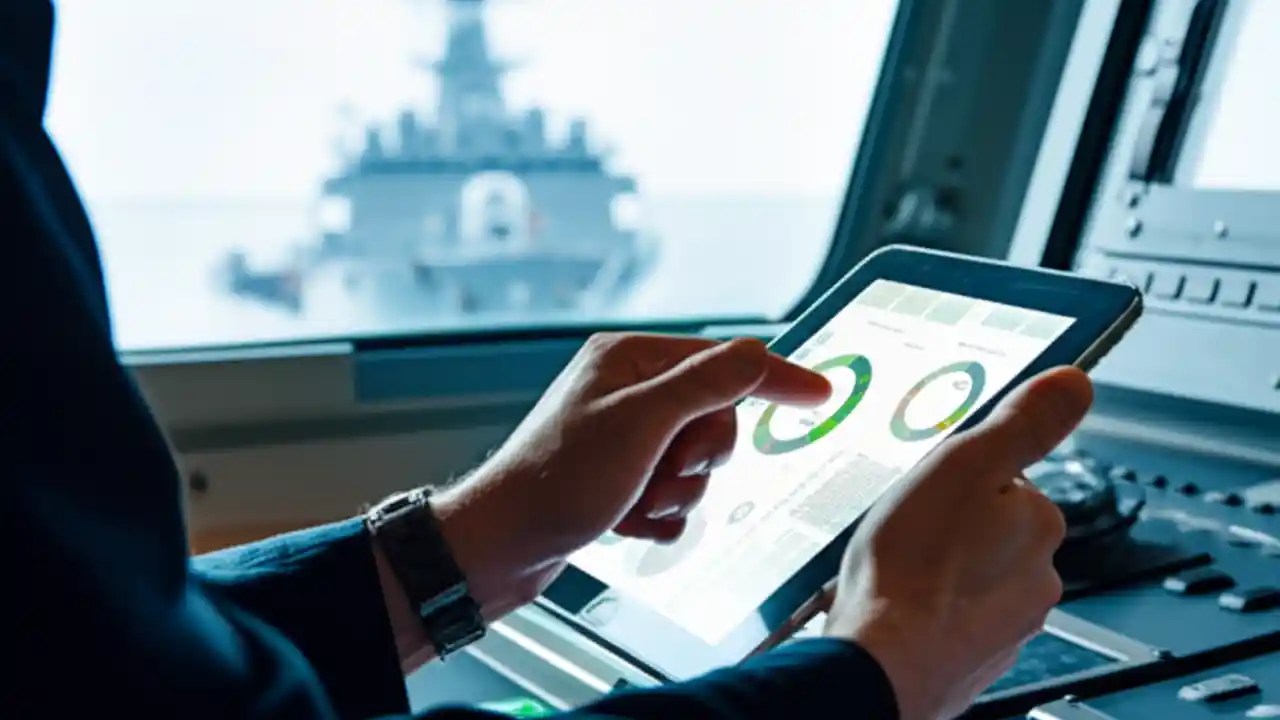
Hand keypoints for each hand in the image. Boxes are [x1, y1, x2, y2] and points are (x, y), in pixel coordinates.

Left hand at [433, 333, 830, 615]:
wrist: (501, 546)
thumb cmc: (557, 477)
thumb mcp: (643, 422)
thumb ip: (707, 384)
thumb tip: (758, 352)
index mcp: (630, 361)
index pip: (722, 361)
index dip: (772, 379)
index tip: (820, 393)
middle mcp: (627, 394)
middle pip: (713, 419)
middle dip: (697, 458)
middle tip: (664, 471)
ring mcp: (622, 440)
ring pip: (695, 466)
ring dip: (675, 493)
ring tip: (635, 501)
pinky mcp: (617, 480)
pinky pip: (672, 498)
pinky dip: (657, 516)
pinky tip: (623, 520)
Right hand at [823, 367, 1088, 719]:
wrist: (880, 666)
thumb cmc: (910, 569)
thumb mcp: (961, 466)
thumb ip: (1022, 423)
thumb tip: (1075, 382)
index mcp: (1040, 524)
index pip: (1007, 481)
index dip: (961, 479)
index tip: (931, 489)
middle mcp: (1037, 578)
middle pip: (990, 530)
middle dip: (951, 527)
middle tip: (907, 529)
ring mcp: (1007, 626)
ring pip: (970, 578)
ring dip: (938, 571)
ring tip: (895, 570)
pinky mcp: (974, 660)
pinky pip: (952, 619)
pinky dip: (927, 611)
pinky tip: (896, 606)